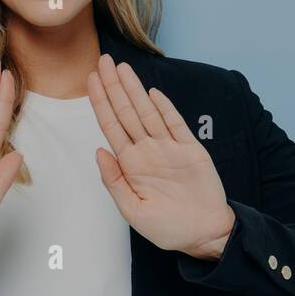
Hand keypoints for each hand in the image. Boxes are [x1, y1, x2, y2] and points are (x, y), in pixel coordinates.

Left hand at [87, 53, 234, 259]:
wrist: (204, 235)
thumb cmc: (167, 228)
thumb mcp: (132, 211)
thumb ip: (114, 182)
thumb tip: (99, 152)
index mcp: (131, 164)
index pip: (111, 126)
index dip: (100, 102)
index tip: (90, 80)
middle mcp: (147, 151)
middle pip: (126, 112)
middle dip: (113, 86)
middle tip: (102, 61)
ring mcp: (169, 148)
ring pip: (147, 112)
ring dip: (134, 89)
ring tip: (121, 67)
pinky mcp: (191, 150)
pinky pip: (176, 124)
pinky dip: (165, 108)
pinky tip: (152, 92)